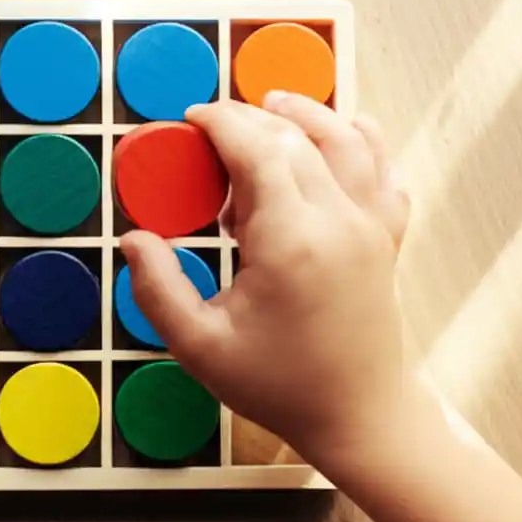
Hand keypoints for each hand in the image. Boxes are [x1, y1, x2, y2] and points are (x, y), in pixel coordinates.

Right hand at [120, 92, 410, 463]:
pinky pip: (384, 170)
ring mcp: (370, 226)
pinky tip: (344, 131)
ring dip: (307, 113)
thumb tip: (134, 239)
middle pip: (296, 136)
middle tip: (212, 128)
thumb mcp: (199, 346)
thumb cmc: (279, 386)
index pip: (258, 149)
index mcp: (291, 241)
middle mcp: (338, 221)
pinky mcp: (387, 238)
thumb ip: (158, 289)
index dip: (220, 122)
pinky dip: (364, 140)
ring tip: (272, 105)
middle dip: (250, 118)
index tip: (191, 119)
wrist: (360, 417)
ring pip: (346, 140)